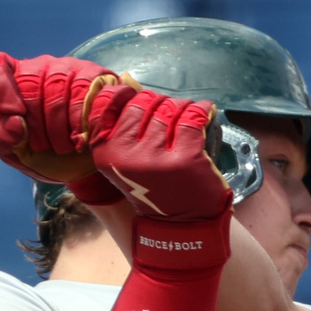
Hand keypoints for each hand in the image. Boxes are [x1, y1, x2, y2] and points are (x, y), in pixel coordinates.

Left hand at [0, 52, 128, 199]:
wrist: (88, 170)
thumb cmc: (50, 157)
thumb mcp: (19, 156)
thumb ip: (5, 140)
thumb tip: (13, 121)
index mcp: (17, 82)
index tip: (13, 113)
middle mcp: (43, 68)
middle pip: (29, 83)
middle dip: (36, 122)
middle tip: (44, 144)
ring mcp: (72, 68)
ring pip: (58, 89)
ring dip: (59, 127)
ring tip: (65, 145)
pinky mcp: (98, 76)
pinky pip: (84, 96)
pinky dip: (81, 124)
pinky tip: (82, 138)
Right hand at [85, 87, 229, 222]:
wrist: (181, 226)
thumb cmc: (154, 189)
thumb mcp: (126, 162)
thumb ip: (122, 129)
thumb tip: (126, 83)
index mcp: (106, 154)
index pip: (108, 103)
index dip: (125, 93)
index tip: (138, 97)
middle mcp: (127, 155)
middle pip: (144, 101)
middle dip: (160, 104)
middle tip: (169, 121)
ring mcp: (156, 156)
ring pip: (170, 107)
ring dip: (183, 109)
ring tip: (186, 123)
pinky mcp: (185, 157)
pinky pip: (194, 115)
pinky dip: (203, 110)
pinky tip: (204, 115)